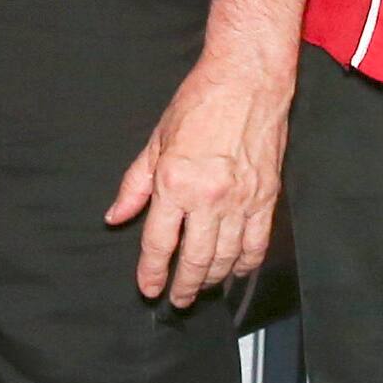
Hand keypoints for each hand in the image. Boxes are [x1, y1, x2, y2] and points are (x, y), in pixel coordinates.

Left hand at [107, 47, 287, 305]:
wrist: (247, 82)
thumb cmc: (199, 104)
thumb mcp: (156, 141)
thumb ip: (135, 185)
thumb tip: (116, 216)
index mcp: (174, 183)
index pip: (160, 243)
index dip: (152, 272)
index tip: (149, 288)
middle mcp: (208, 198)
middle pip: (195, 259)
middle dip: (184, 286)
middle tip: (177, 300)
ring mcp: (241, 201)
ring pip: (226, 257)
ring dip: (213, 279)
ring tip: (203, 288)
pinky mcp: (266, 198)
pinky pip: (257, 243)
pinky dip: (246, 263)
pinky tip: (237, 271)